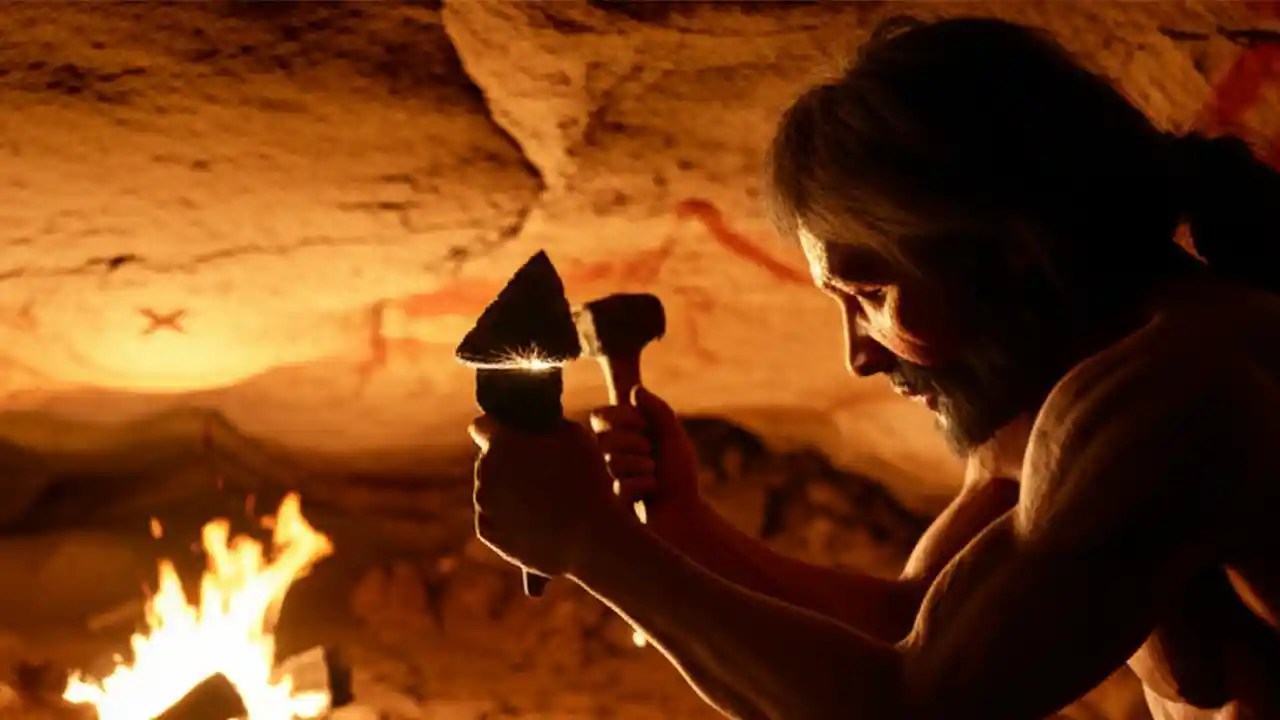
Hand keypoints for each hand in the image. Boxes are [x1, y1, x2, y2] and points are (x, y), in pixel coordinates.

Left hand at [468, 417, 621, 577]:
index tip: (510, 434)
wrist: (589, 539)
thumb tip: (540, 423)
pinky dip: (507, 517)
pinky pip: (492, 517)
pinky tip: (536, 520)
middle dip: (507, 461)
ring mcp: (484, 504)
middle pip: (488, 459)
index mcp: (501, 443)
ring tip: (544, 500)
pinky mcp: (487, 532)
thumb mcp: (576, 436)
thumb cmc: (587, 482)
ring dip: (507, 490)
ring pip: (489, 488)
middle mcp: (484, 471)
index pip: (481, 425)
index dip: (496, 428)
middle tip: (540, 471)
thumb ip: (548, 423)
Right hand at [590, 386, 705, 539]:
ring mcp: (606, 481)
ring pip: (612, 461)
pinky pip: (621, 485)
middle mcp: (606, 456)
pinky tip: (652, 492)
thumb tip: (636, 390)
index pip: (599, 415)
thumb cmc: (677, 475)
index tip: (646, 425)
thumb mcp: (673, 437)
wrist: (684, 514)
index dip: (622, 417)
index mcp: (618, 437)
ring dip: (643, 465)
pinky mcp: (611, 504)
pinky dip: (645, 485)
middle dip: (634, 442)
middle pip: (602, 437)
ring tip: (654, 475)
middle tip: (652, 452)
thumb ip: (658, 411)